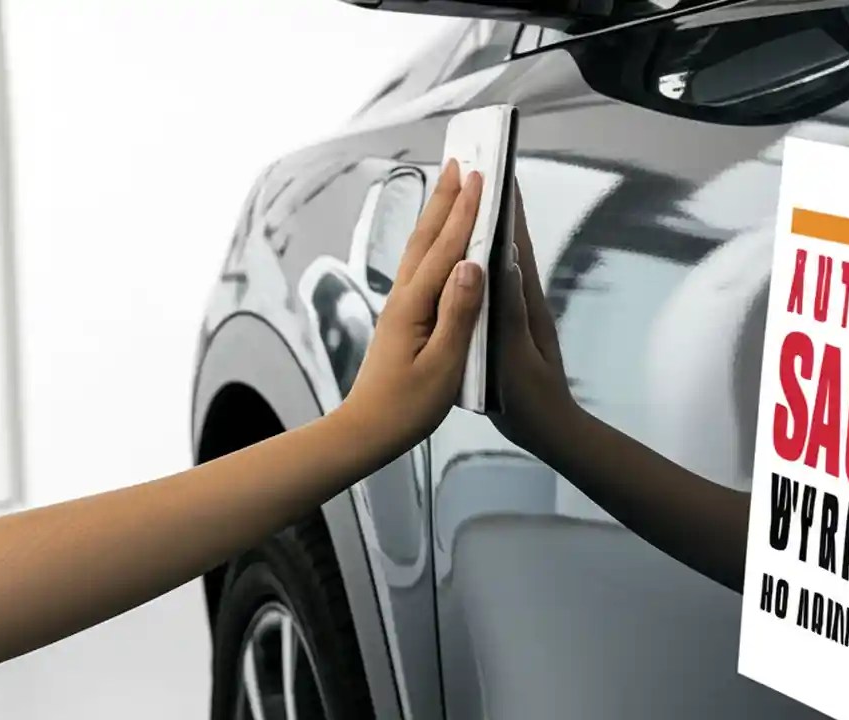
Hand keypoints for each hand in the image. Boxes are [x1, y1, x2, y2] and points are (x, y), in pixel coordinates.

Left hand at [342, 161, 485, 455]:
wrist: (366, 431)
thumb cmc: (407, 407)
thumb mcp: (443, 365)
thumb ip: (459, 313)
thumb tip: (472, 264)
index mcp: (415, 306)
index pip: (446, 249)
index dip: (466, 212)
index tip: (482, 177)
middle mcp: (403, 297)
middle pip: (427, 237)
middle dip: (447, 198)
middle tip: (462, 161)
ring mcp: (400, 306)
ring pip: (420, 247)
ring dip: (437, 213)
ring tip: (450, 186)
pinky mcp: (402, 317)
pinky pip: (420, 265)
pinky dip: (433, 240)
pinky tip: (438, 238)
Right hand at [490, 184, 578, 452]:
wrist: (549, 430)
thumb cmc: (532, 400)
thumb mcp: (518, 359)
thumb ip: (512, 314)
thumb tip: (507, 261)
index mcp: (524, 303)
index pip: (516, 243)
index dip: (508, 206)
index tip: (498, 168)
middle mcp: (521, 299)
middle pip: (508, 243)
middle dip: (495, 206)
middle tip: (477, 170)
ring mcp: (514, 311)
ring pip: (498, 261)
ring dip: (485, 229)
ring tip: (466, 200)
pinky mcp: (506, 325)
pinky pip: (490, 283)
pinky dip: (477, 260)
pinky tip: (462, 256)